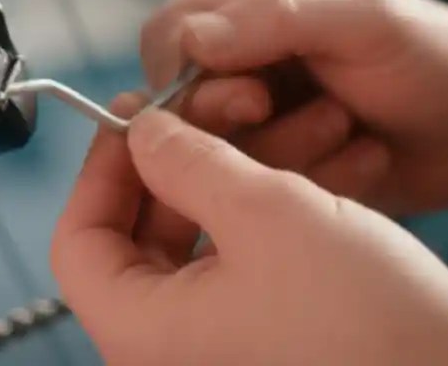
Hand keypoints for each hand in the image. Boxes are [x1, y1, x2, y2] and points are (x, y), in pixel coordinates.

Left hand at [50, 98, 447, 365]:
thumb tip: (141, 132)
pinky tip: (334, 166)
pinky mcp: (270, 348)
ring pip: (205, 244)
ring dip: (250, 177)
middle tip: (223, 107)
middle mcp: (168, 354)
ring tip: (309, 125)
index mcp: (139, 334)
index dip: (104, 168)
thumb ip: (185, 161)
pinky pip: (248, 270)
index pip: (78, 242)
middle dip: (193, 160)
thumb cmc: (369, 322)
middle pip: (143, 237)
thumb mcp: (263, 210)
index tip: (137, 116)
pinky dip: (278, 218)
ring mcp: (219, 354)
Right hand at [140, 0, 447, 215]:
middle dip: (238, 120)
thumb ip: (274, 20)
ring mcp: (253, 103)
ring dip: (284, 150)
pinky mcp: (270, 155)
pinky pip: (249, 180)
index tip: (250, 102)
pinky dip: (304, 176)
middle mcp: (239, 44)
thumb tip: (189, 40)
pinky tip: (360, 158)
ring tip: (349, 131)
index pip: (169, 32)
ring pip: (210, 146)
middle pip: (179, 96)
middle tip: (309, 117)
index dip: (188, 76)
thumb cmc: (438, 56)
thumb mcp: (363, 20)